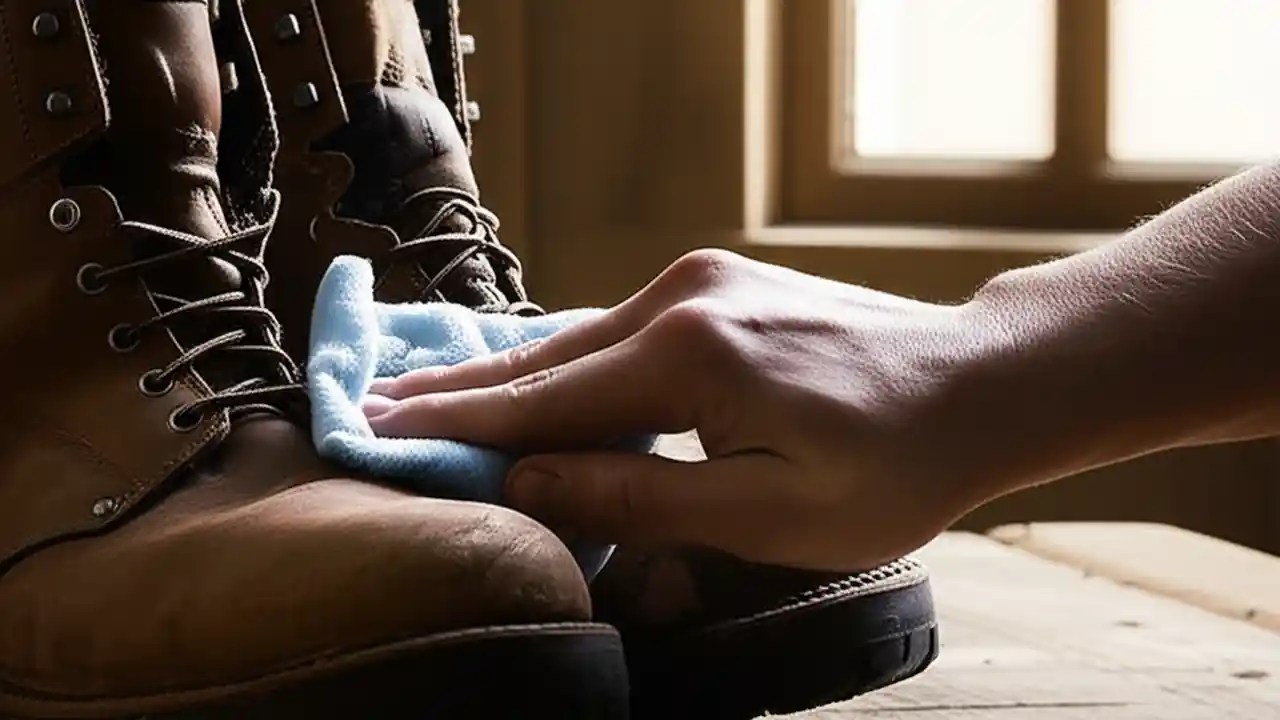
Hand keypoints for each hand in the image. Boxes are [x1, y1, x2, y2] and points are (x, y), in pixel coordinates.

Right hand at [365, 249, 1002, 570]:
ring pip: (580, 339)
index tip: (377, 435)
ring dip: (511, 376)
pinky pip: (620, 329)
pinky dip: (569, 361)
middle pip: (546, 359)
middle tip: (376, 408)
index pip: (543, 403)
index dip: (458, 430)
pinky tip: (533, 377)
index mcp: (690, 356)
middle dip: (461, 393)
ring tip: (434, 399)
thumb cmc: (896, 465)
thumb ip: (641, 498)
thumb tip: (529, 485)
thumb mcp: (771, 513)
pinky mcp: (722, 286)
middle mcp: (683, 299)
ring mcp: (704, 282)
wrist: (983, 383)